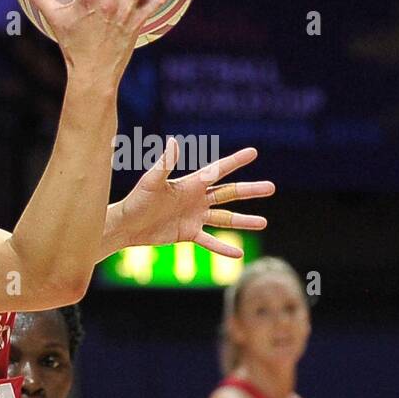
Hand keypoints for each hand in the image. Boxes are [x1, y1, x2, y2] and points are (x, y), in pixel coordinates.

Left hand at [113, 137, 273, 256]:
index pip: (218, 170)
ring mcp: (195, 217)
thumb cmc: (137, 200)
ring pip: (225, 218)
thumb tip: (174, 142)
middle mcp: (196, 199)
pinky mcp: (189, 234)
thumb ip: (165, 164)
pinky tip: (239, 254)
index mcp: (191, 184)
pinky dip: (223, 248)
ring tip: (264, 222)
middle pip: (229, 193)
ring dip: (244, 221)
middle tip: (271, 187)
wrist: (127, 225)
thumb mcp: (152, 182)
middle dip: (250, 190)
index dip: (235, 161)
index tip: (253, 152)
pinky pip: (210, 242)